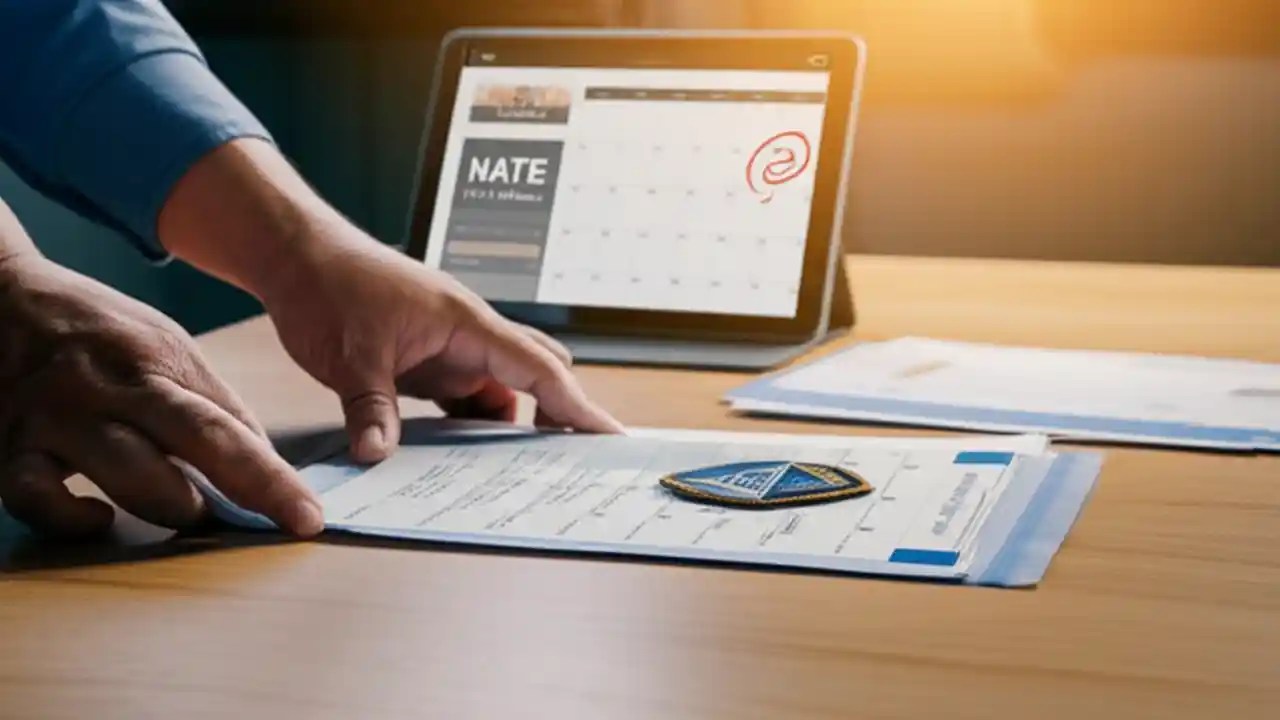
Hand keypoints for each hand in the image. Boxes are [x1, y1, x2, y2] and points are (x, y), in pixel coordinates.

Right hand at [0, 253, 323, 537]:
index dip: (274, 477)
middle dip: (251, 488)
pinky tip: (98, 520)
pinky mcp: (9, 442)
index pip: (232, 425)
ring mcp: (61, 414)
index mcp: (161, 360)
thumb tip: (261, 465)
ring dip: (172, 506)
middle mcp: (115, 384)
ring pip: (127, 471)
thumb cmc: (97, 334)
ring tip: (194, 516)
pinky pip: (38, 496)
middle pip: (195, 439)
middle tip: (283, 524)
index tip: (309, 516)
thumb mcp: (162, 347)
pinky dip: (71, 520)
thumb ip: (209, 404)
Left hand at [256, 224, 623, 463]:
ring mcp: (453, 347)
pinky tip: (464, 458)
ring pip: (504, 389)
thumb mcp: (348, 357)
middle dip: (558, 415)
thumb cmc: (329, 287)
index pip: (539, 368)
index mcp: (467, 322)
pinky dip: (474, 425)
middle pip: (538, 373)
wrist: (299, 256)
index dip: (577, 406)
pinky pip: (468, 396)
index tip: (609, 438)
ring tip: (518, 475)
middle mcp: (470, 334)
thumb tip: (377, 458)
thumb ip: (370, 409)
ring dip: (511, 426)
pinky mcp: (431, 359)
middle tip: (571, 466)